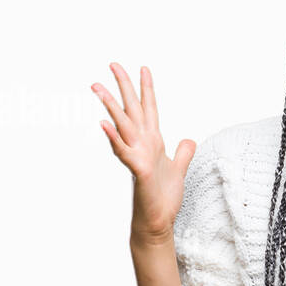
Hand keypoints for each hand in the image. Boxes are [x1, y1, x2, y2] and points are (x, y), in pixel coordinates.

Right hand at [94, 62, 195, 245]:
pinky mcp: (139, 171)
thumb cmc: (163, 197)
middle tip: (113, 63)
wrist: (158, 221)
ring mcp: (138, 156)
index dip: (147, 89)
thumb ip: (182, 152)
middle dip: (124, 87)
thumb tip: (188, 139)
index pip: (149, 109)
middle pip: (132, 110)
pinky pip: (124, 152)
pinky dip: (114, 139)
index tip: (144, 68)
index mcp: (152, 141)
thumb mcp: (178, 169)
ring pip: (122, 126)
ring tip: (97, 86)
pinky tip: (104, 125)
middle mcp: (143, 144)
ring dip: (110, 106)